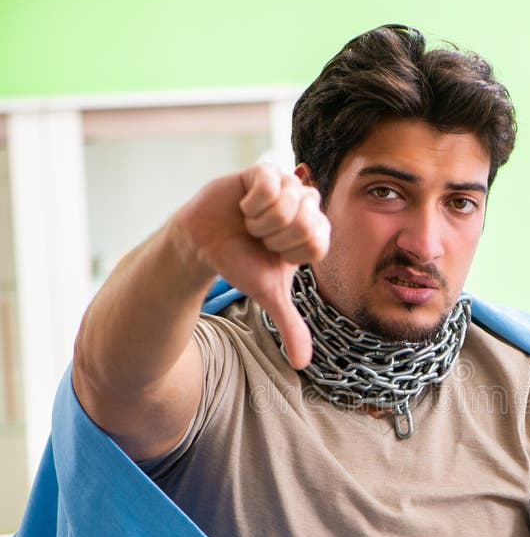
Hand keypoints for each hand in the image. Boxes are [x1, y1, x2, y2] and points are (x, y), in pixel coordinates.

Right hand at [172, 163, 329, 367]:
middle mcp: (304, 205)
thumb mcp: (269, 295)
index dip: (290, 252)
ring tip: (250, 223)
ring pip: (289, 203)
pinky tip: (243, 207)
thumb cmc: (240, 263)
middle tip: (260, 237)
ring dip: (262, 221)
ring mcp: (285, 185)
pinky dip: (252, 203)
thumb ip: (291, 325)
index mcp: (313, 231)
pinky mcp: (263, 171)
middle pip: (307, 221)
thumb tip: (302, 364)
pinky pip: (270, 184)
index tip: (273, 253)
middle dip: (276, 237)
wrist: (203, 246)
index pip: (319, 241)